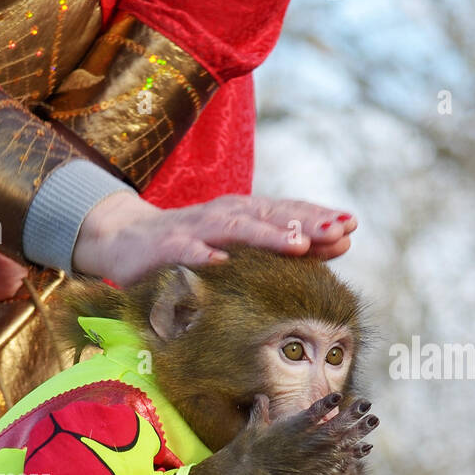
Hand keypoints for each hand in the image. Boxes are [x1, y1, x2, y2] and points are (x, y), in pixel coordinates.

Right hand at [71, 192, 357, 286]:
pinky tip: (220, 262)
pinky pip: (185, 252)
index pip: (287, 212)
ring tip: (297, 245)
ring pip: (235, 229)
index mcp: (242, 213)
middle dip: (304, 223)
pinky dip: (202, 255)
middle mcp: (222, 215)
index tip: (352, 226)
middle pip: (269, 216)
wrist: (122, 239)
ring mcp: (194, 230)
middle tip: (339, 231)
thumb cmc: (187, 246)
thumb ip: (285, 243)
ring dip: (266, 235)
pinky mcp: (165, 248)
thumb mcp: (238, 243)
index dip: (317, 217)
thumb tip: (342, 242)